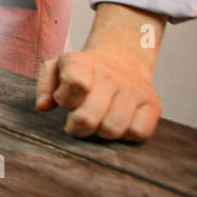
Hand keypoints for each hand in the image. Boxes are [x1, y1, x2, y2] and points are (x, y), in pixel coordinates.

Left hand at [35, 5, 163, 140]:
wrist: (120, 61)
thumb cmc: (82, 72)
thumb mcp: (55, 69)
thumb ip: (44, 86)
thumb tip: (43, 106)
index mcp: (80, 63)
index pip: (75, 84)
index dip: (65, 100)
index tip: (65, 100)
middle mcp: (110, 74)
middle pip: (87, 118)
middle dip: (76, 126)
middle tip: (76, 120)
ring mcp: (134, 89)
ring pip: (112, 129)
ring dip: (100, 131)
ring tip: (98, 119)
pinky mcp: (153, 105)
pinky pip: (137, 134)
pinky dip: (125, 135)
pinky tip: (118, 121)